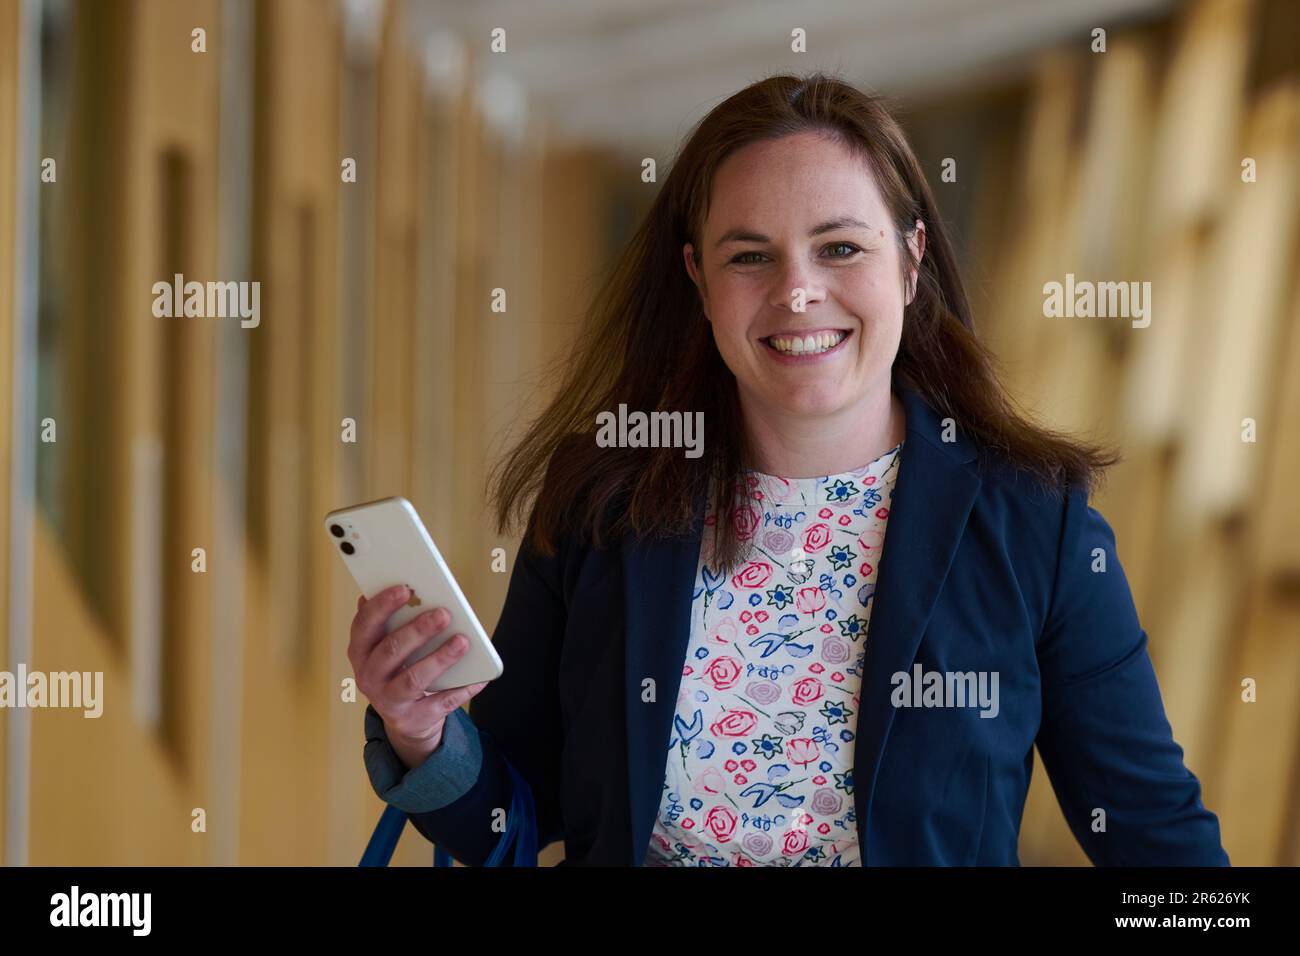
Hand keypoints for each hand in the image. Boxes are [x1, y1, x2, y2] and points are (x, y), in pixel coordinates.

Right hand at [347, 585, 488, 769]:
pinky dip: (461, 690)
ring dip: (440, 658)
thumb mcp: (390, 646)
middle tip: (444, 613)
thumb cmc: (400, 669)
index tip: (405, 588)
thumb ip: (395, 621)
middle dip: (418, 630)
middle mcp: (369, 676)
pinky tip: (479, 678)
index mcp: (361, 651)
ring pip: (414, 679)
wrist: (406, 719)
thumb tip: (411, 591)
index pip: (364, 625)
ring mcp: (388, 701)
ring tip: (463, 642)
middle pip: (390, 650)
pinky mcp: (412, 719)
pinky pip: (440, 704)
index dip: (382, 606)